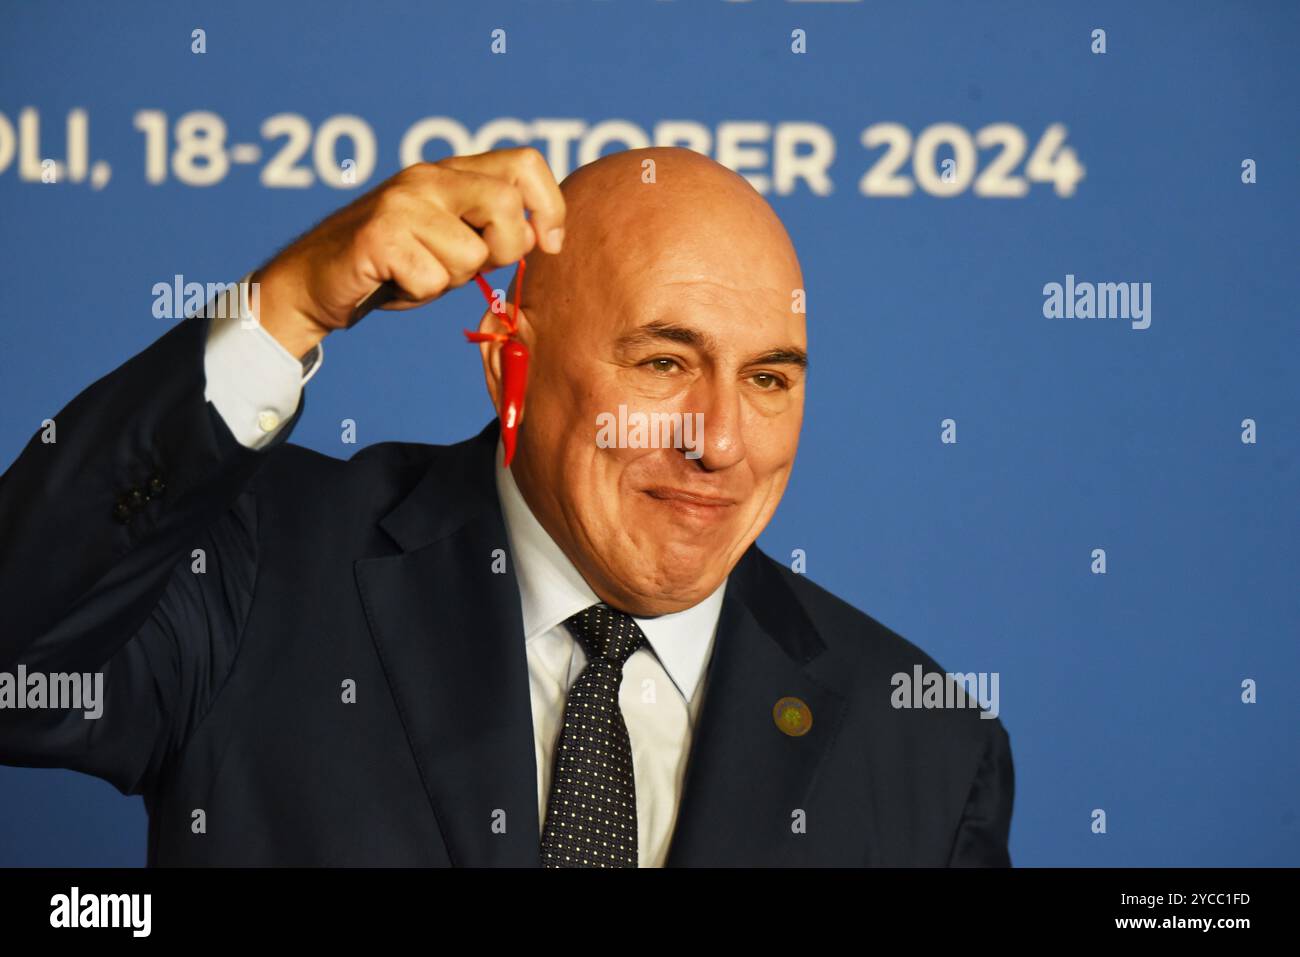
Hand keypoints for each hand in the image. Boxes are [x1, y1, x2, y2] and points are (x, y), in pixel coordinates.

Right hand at [250, 147, 564, 357]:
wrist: (315, 282)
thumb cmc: (395, 267)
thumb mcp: (454, 243)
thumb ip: (495, 231)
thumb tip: (545, 237)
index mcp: (453, 172)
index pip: (525, 163)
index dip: (549, 206)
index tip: (551, 244)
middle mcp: (428, 176)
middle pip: (505, 204)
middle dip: (506, 249)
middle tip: (476, 267)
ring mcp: (401, 202)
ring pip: (470, 253)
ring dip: (453, 279)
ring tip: (420, 272)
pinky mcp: (378, 235)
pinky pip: (431, 279)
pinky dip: (419, 293)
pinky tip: (395, 281)